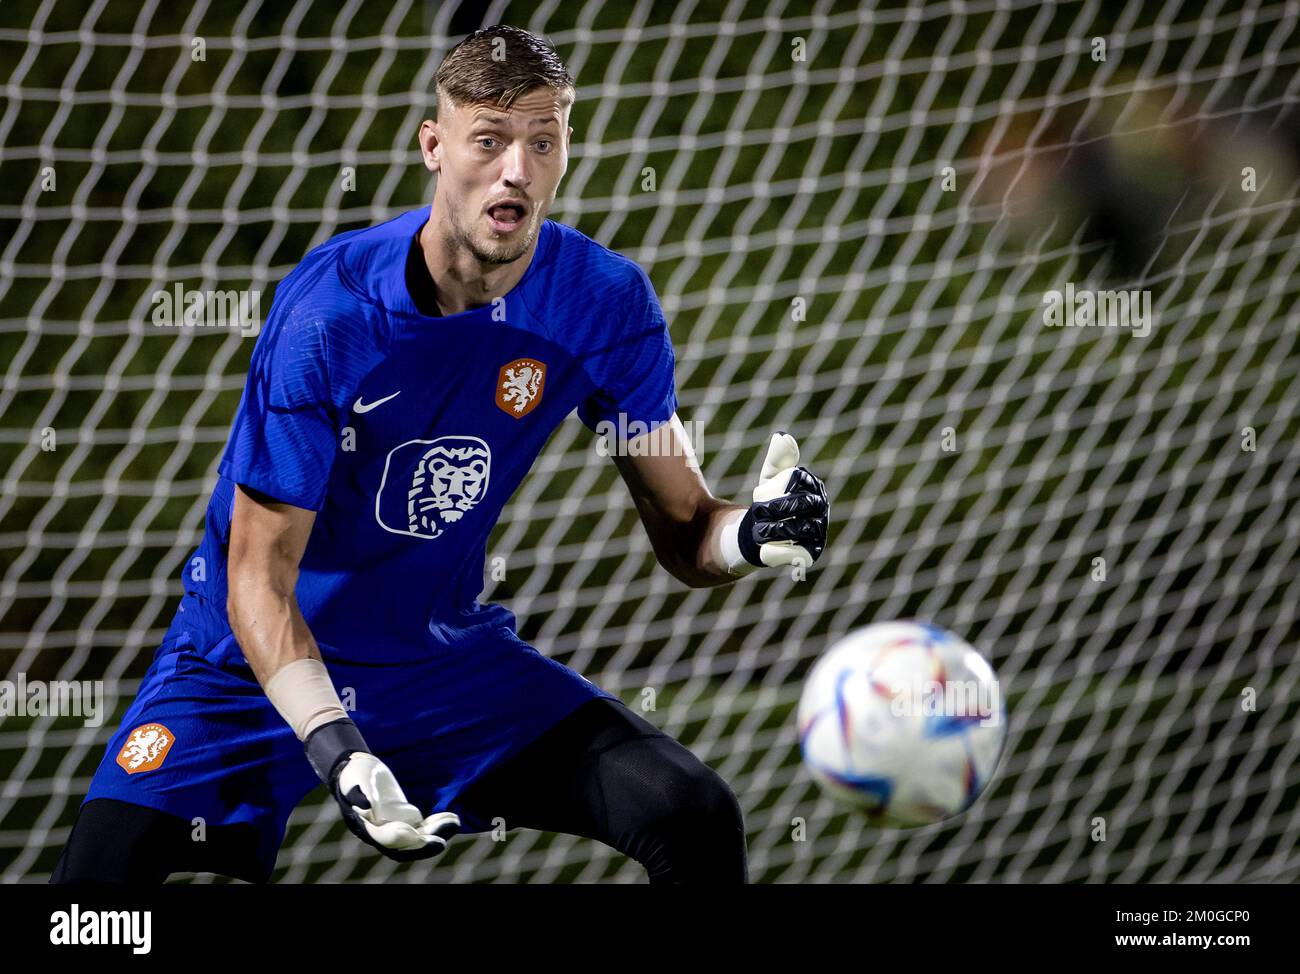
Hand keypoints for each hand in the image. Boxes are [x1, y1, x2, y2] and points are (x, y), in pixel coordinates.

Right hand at [305, 718, 458, 861]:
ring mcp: (396, 827)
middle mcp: (381, 833)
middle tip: (441, 842)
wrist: (360, 772)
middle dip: (422, 846)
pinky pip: (424, 828)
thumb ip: (359, 794)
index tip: (413, 832)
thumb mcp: (355, 780)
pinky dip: (437, 825)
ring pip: (418, 838)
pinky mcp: (407, 820)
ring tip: (454, 822)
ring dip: (436, 834)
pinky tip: (452, 818)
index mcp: (366, 826)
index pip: (382, 838)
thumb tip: (366, 808)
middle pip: (403, 846)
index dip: (397, 838)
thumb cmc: (354, 775)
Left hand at [734, 431, 828, 569]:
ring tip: (757, 531)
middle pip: (798, 505)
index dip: (774, 489)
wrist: (763, 532)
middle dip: (772, 509)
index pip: (796, 481)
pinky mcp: (812, 552)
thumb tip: (782, 437)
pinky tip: (763, 549)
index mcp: (813, 486)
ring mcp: (819, 531)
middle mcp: (821, 508)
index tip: (758, 495)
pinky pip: (795, 553)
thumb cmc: (770, 500)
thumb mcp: (770, 477)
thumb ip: (777, 458)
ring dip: (770, 530)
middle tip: (755, 513)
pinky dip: (775, 552)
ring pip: (796, 529)